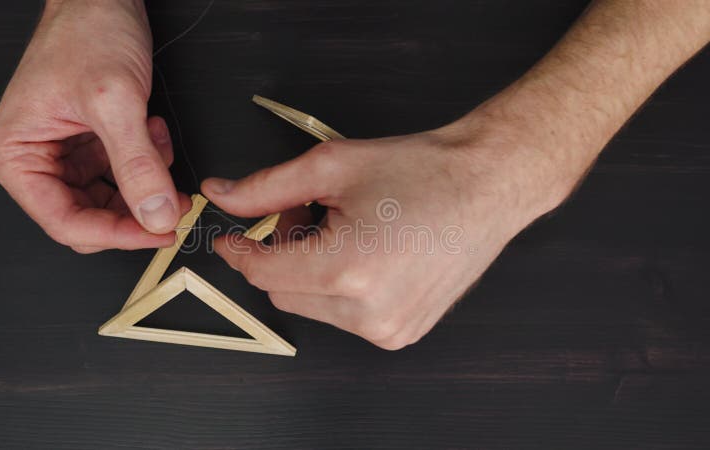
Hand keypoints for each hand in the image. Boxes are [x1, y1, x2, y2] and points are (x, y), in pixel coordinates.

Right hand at [0, 0, 189, 252]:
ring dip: (145, 183)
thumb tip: (155, 214)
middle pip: (88, 218)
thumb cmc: (88, 31)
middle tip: (173, 203)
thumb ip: (137, 164)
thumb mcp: (115, 101)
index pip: (64, 222)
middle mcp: (32, 159)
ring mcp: (61, 155)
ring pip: (110, 201)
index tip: (158, 233)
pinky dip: (146, 163)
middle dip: (135, 210)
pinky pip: (122, 177)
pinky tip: (152, 132)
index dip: (115, 235)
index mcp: (14, 154)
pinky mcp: (87, 146)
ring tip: (158, 146)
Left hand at [201, 115, 565, 349]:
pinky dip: (341, 288)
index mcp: (345, 271)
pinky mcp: (403, 333)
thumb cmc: (422, 171)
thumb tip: (221, 196)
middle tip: (304, 213)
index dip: (240, 251)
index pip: (263, 272)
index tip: (230, 237)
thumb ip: (266, 187)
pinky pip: (346, 316)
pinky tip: (366, 253)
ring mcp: (388, 329)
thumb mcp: (331, 166)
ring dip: (312, 271)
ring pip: (314, 306)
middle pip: (284, 292)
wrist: (488, 186)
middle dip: (282, 253)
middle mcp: (366, 313)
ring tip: (343, 229)